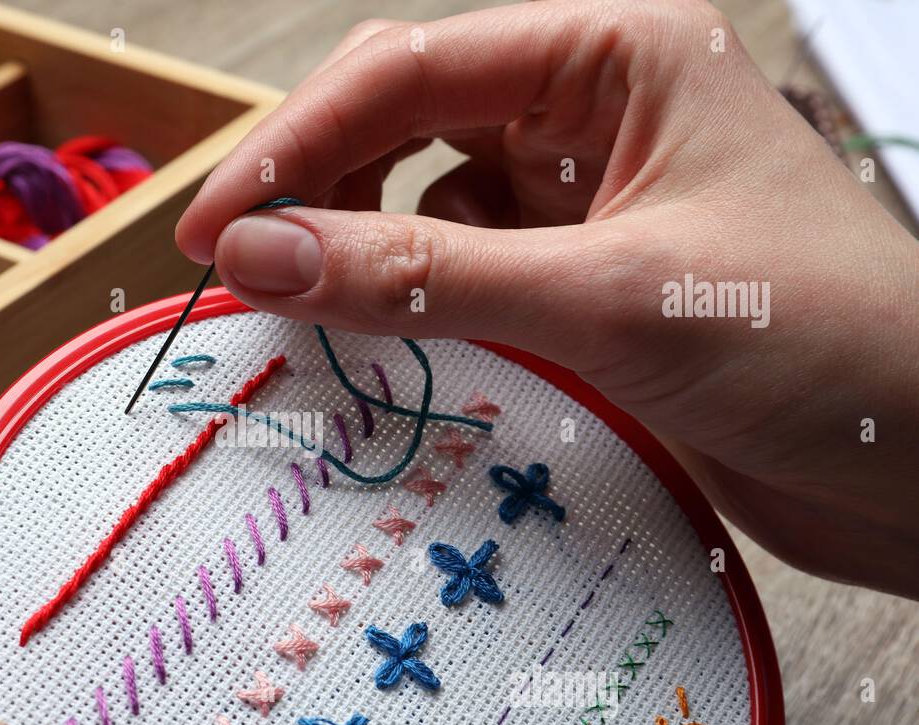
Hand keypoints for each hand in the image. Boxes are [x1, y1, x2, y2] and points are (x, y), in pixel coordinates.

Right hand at [177, 0, 918, 598]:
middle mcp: (591, 115)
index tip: (214, 234)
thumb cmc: (829, 348)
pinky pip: (458, 277)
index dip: (293, 150)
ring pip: (419, 203)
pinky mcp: (579, 284)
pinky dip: (408, 309)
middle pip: (400, 123)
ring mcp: (583, 202)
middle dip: (314, 192)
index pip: (407, 72)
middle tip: (239, 274)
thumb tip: (261, 255)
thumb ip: (422, 274)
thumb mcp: (608, 297)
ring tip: (300, 313)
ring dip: (355, 253)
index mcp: (615, 56)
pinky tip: (382, 346)